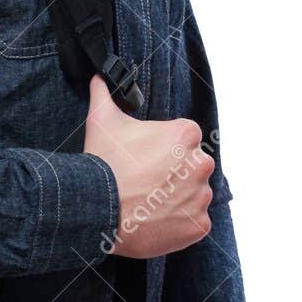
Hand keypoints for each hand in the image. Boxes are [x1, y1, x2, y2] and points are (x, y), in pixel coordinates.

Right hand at [82, 73, 213, 258]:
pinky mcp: (199, 224)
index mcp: (187, 134)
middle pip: (191, 166)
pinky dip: (179, 222)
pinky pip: (194, 221)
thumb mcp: (102, 120)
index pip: (184, 138)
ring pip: (193, 194)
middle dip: (172, 174)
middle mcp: (202, 163)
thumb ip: (105, 93)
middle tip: (145, 181)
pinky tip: (156, 220)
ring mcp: (202, 196)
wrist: (99, 210)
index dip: (162, 149)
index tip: (144, 158)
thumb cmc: (104, 163)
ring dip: (176, 198)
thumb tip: (100, 77)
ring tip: (148, 202)